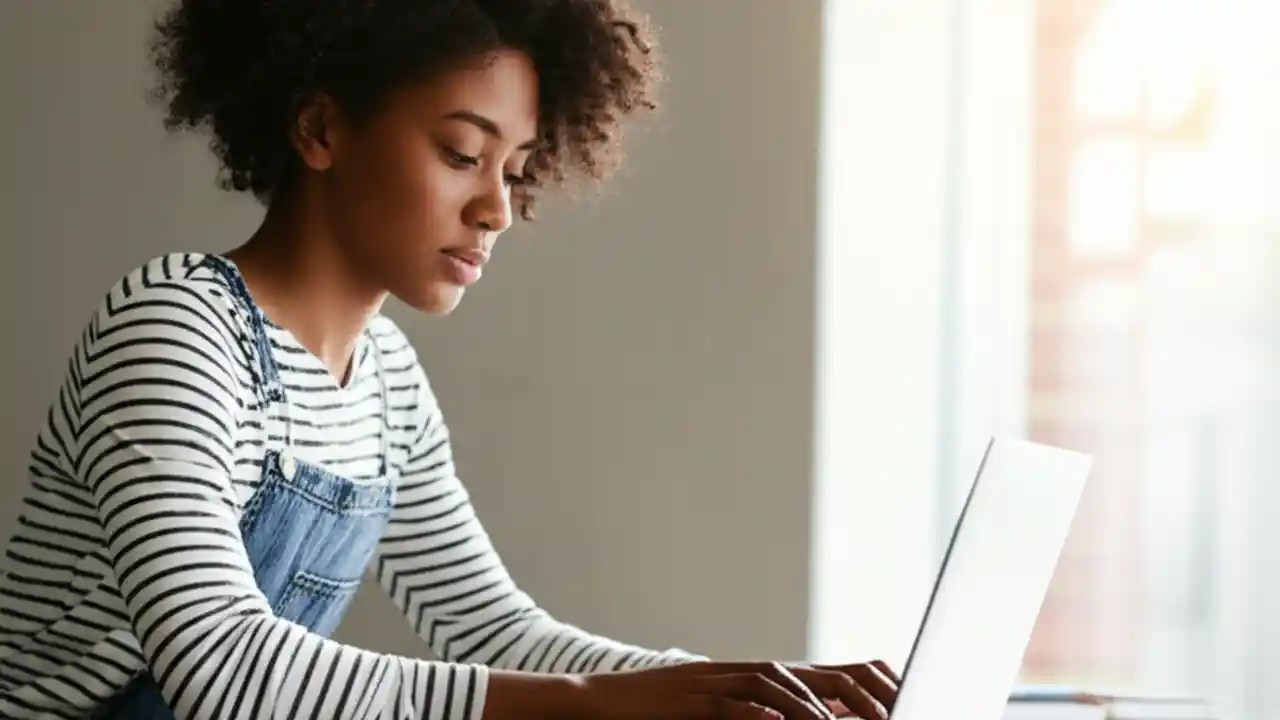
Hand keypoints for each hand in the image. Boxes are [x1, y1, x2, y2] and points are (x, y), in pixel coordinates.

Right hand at [572, 659, 898, 719]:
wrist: (600, 700)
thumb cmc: (662, 712)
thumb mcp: (720, 711)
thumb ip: (762, 714)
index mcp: (754, 677)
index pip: (822, 673)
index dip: (863, 683)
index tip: (898, 699)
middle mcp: (741, 672)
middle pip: (810, 674)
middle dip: (854, 692)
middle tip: (889, 713)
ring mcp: (714, 681)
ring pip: (775, 685)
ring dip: (813, 707)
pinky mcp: (688, 698)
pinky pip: (728, 703)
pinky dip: (756, 711)